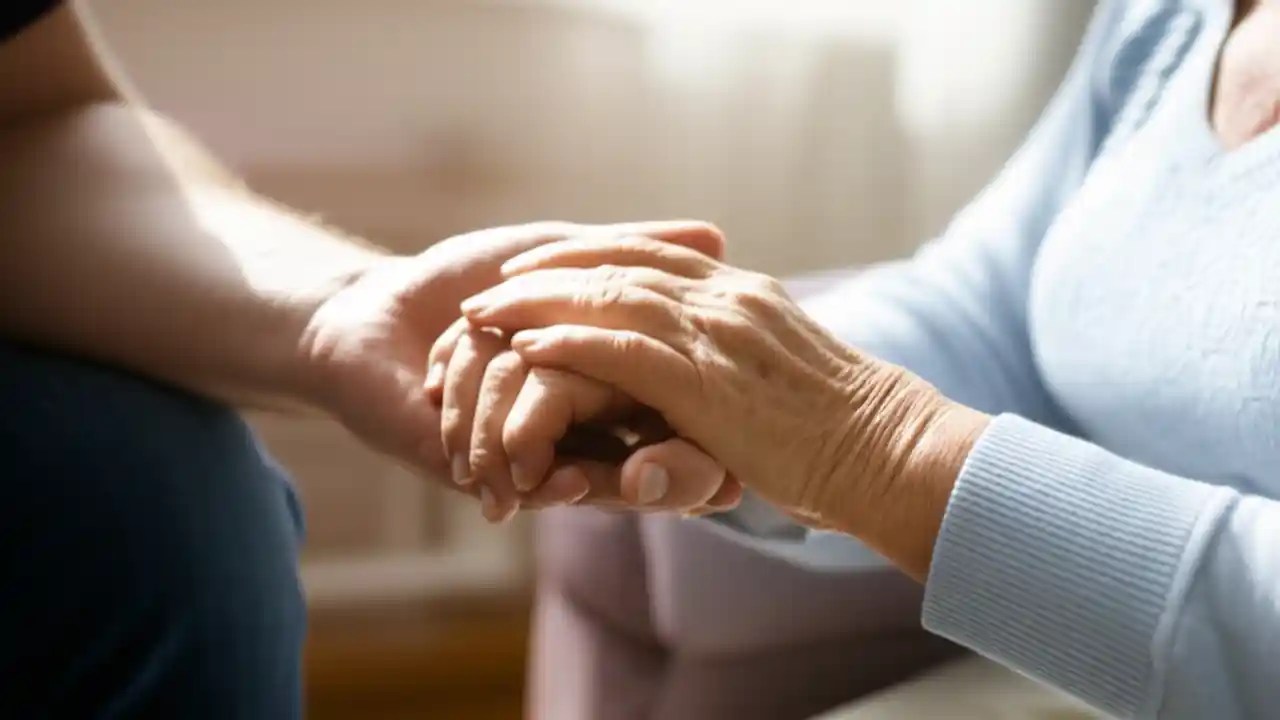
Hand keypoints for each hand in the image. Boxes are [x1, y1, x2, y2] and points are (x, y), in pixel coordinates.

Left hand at [297, 222, 724, 479]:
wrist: (370, 308)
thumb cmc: (462, 280)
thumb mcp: (557, 252)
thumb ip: (629, 249)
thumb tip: (717, 235)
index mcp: (601, 380)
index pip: (674, 416)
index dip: (712, 439)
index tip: (748, 464)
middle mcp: (573, 426)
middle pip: (649, 465)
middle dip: (681, 481)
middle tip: (724, 494)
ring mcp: (531, 453)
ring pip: (593, 479)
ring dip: (603, 475)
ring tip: (613, 479)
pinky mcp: (481, 473)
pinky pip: (526, 489)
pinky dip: (543, 486)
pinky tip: (554, 487)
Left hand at [459, 236, 988, 574]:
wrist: (889, 451)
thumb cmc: (845, 426)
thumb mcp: (790, 367)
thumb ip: (745, 348)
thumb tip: (718, 357)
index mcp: (743, 292)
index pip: (650, 254)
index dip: (585, 253)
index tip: (537, 261)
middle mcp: (726, 300)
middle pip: (617, 266)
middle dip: (545, 271)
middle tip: (490, 284)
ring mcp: (718, 337)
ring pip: (611, 298)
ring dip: (540, 302)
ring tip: (487, 311)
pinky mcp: (710, 384)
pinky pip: (625, 352)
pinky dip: (572, 343)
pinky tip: (528, 346)